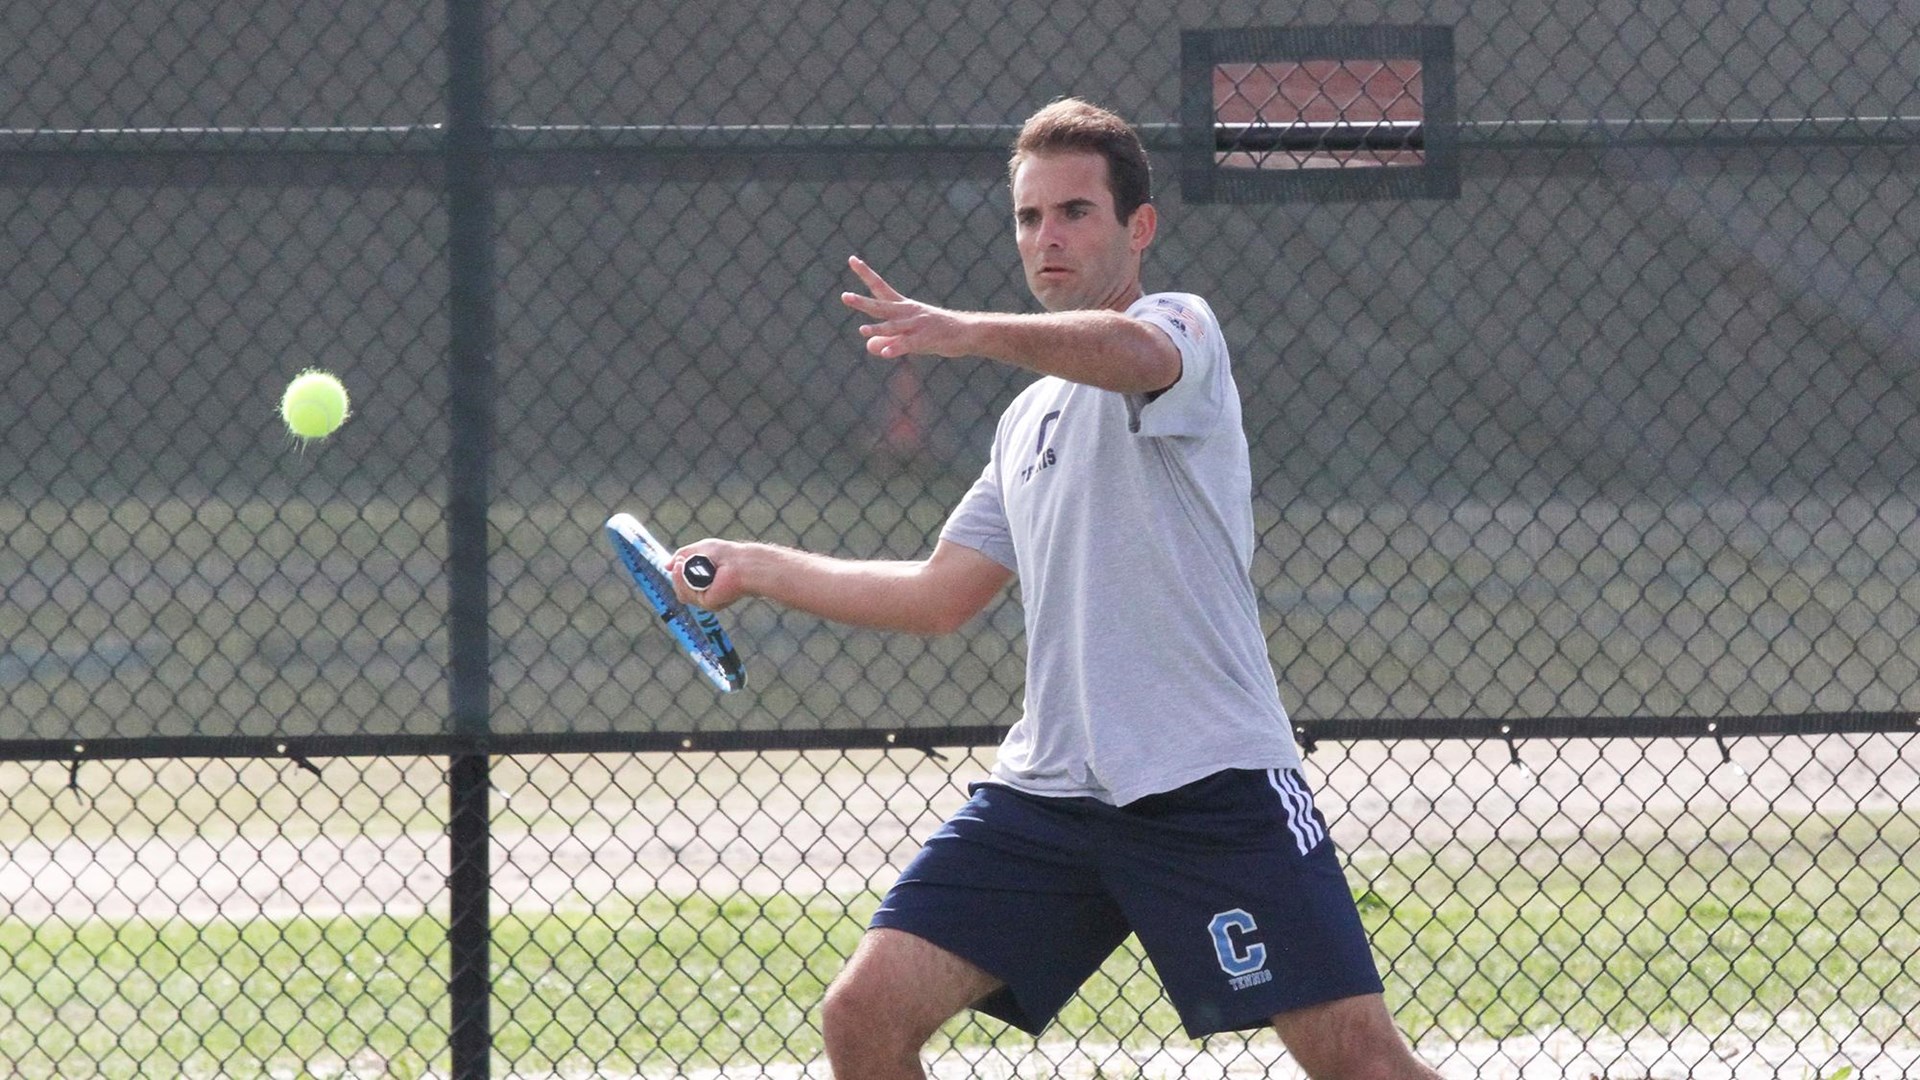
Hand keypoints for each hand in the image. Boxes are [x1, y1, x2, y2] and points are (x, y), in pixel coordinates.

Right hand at [670, 540, 747, 609]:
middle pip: (680, 591)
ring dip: (678, 578)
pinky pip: (687, 595)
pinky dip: (683, 581)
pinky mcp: (708, 603)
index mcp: (704, 583)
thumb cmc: (725, 554)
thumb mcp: (698, 549)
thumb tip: (666, 565)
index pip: (683, 585)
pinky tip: (685, 569)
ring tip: (682, 563)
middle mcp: (706, 594)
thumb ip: (681, 556)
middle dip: (676, 576)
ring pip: (681, 594)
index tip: (675, 563)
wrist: (740, 562)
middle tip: (679, 562)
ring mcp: (707, 600)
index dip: (677, 575)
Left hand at [840, 255, 972, 358]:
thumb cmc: (936, 333)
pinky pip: (908, 344)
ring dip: (878, 328)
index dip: (866, 274)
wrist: (967, 332)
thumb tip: (870, 345)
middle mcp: (908, 312)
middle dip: (863, 303)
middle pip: (881, 306)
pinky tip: (885, 353)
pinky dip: (897, 348)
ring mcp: (917, 326)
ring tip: (862, 330)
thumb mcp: (910, 335)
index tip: (852, 259)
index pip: (880, 287)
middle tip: (845, 296)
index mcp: (903, 306)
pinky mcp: (926, 339)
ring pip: (893, 327)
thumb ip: (887, 341)